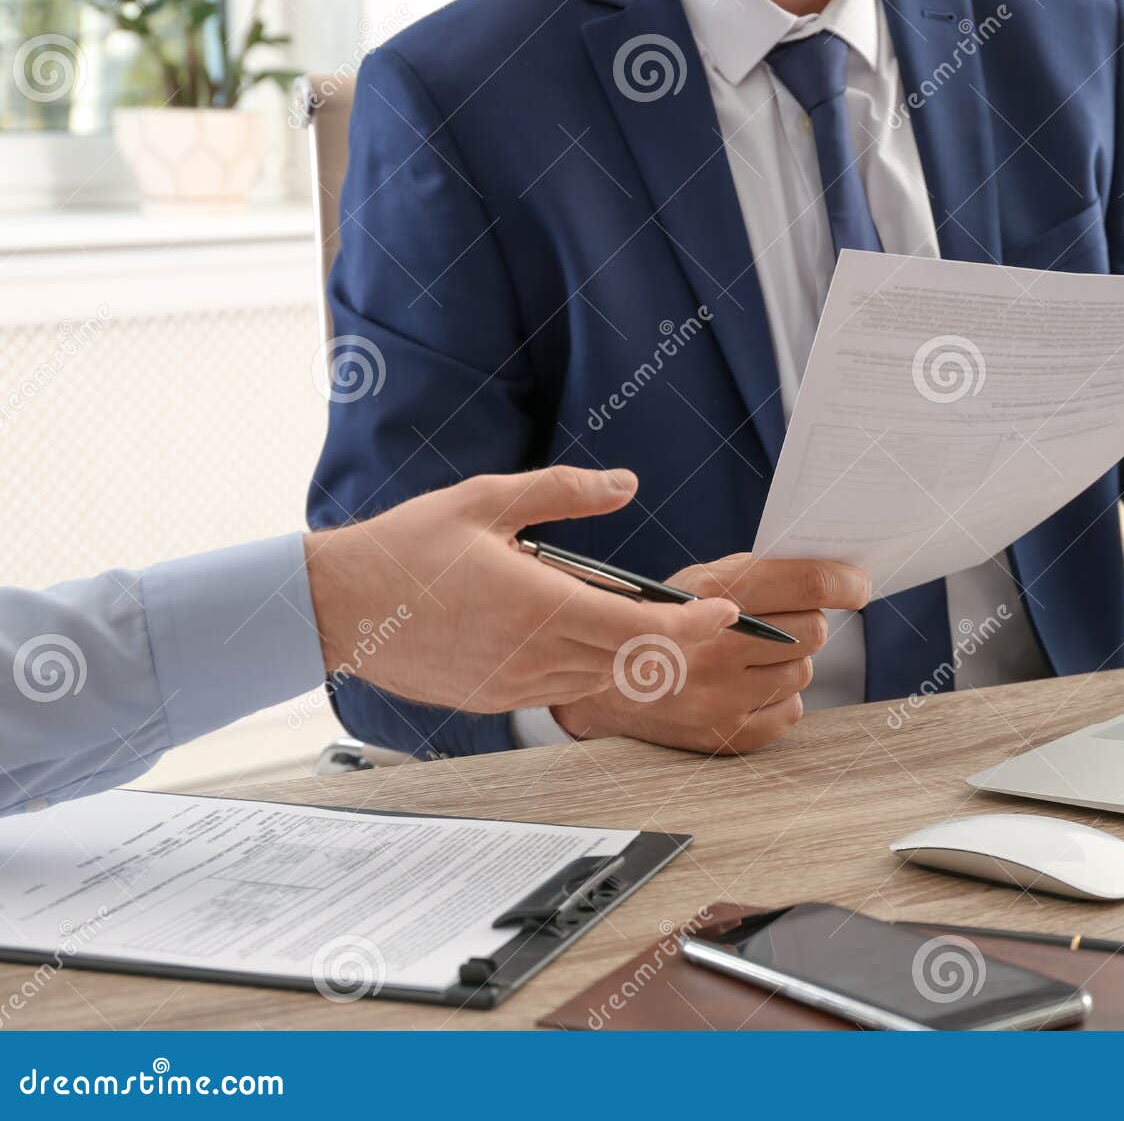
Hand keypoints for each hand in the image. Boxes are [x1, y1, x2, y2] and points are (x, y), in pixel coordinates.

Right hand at [303, 467, 737, 712]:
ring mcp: (514, 686)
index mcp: (539, 606)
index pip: (643, 632)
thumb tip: (626, 483)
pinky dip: (583, 665)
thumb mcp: (488, 499)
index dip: (693, 626)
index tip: (724, 612)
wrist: (337, 606)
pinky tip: (570, 630)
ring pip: (599, 679)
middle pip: (633, 663)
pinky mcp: (495, 701)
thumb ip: (564, 492)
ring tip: (624, 612)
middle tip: (693, 612)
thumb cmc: (407, 549)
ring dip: (625, 652)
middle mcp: (533, 656)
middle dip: (671, 639)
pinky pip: (561, 689)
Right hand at [551, 553, 871, 753]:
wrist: (599, 687)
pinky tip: (742, 687)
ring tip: (747, 658)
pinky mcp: (727, 736)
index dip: (845, 582)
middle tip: (776, 622)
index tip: (858, 585)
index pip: (808, 585)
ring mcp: (724, 697)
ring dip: (787, 662)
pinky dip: (775, 699)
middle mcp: (719, 648)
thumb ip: (756, 576)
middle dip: (805, 622)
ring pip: (803, 672)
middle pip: (815, 632)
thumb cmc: (656, 624)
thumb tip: (831, 576)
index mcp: (712, 597)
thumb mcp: (695, 582)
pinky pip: (790, 711)